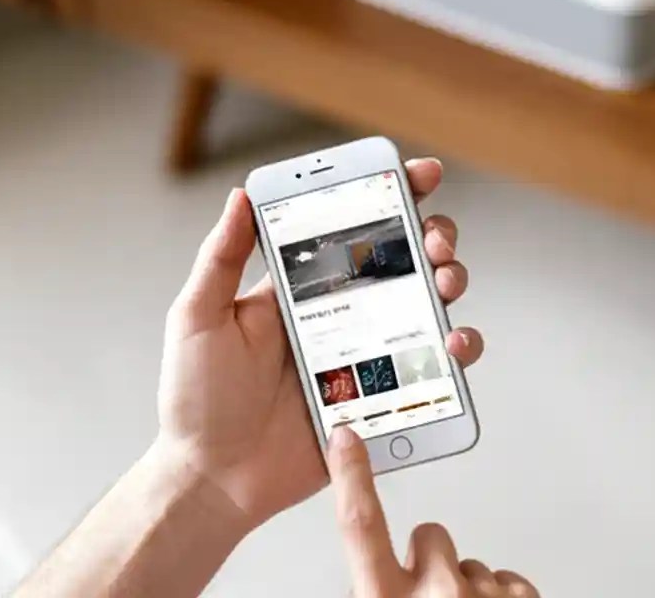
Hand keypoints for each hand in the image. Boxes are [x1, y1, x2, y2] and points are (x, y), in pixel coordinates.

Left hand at [155, 158, 482, 528]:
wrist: (215, 479)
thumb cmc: (197, 400)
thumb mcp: (197, 317)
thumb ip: (221, 257)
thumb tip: (242, 196)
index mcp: (303, 288)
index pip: (353, 228)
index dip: (392, 196)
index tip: (419, 174)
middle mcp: (343, 314)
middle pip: (406, 260)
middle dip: (434, 237)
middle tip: (434, 241)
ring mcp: (368, 355)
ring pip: (430, 307)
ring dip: (452, 284)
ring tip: (446, 284)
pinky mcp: (385, 397)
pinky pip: (435, 370)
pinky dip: (458, 353)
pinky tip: (451, 346)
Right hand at [326, 427, 539, 596]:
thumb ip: (375, 590)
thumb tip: (377, 576)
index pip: (360, 525)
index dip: (351, 477)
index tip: (346, 438)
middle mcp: (436, 593)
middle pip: (429, 535)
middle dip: (429, 560)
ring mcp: (482, 596)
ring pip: (471, 564)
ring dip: (466, 589)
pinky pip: (507, 581)